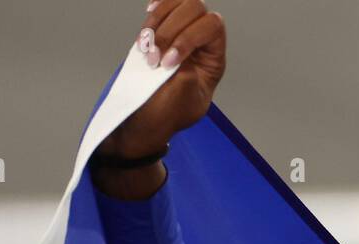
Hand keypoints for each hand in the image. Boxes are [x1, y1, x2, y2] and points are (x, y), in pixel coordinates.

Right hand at [97, 0, 226, 160]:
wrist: (148, 117)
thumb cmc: (168, 113)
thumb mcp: (183, 99)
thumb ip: (187, 75)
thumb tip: (182, 58)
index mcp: (213, 59)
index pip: (212, 26)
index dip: (188, 38)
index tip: (167, 63)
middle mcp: (201, 42)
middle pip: (194, 7)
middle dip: (169, 29)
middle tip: (153, 57)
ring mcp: (182, 32)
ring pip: (177, 2)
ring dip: (156, 22)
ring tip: (145, 49)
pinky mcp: (163, 30)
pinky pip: (162, 6)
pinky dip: (153, 11)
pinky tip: (146, 25)